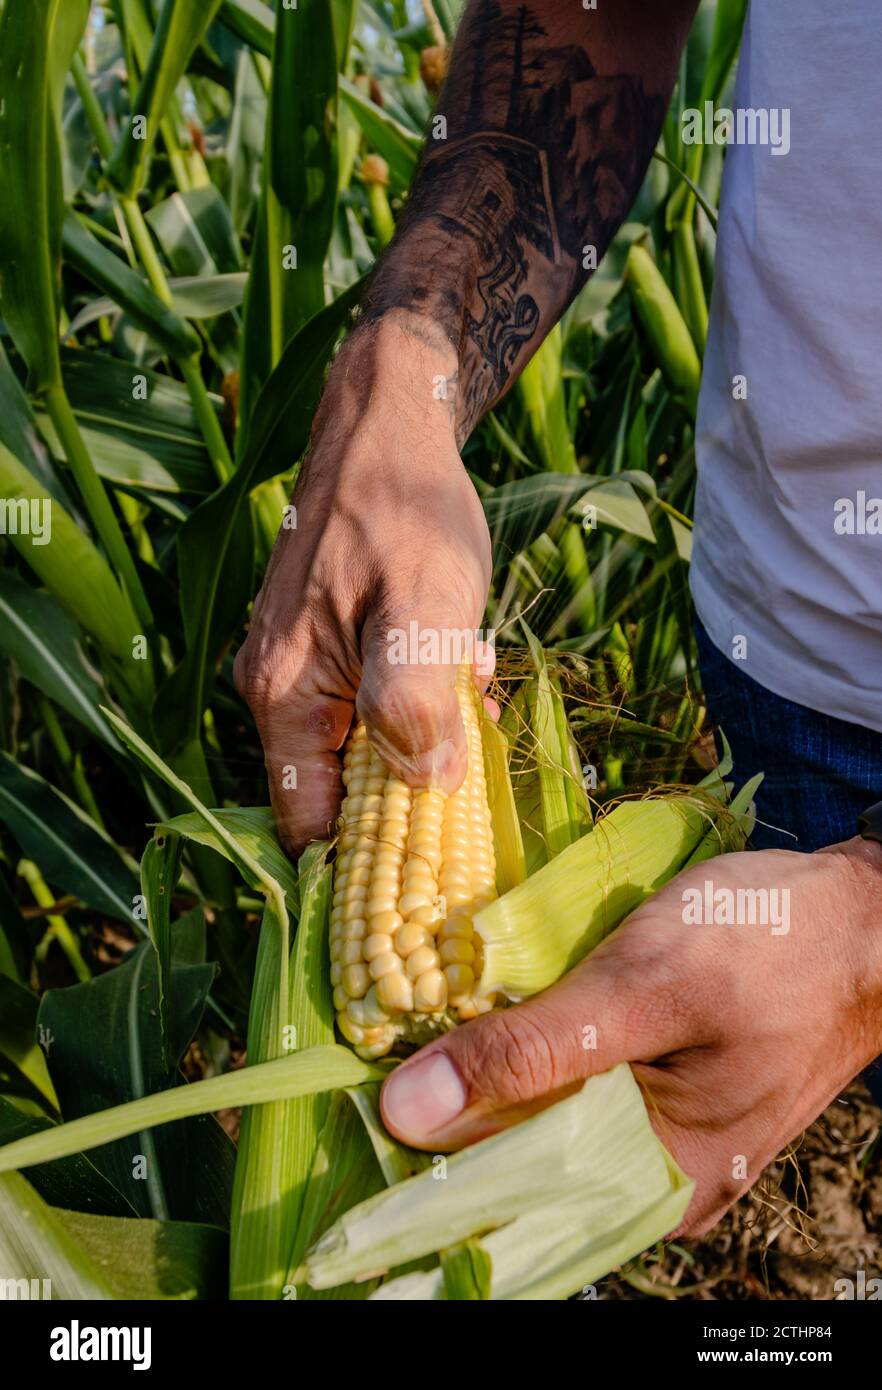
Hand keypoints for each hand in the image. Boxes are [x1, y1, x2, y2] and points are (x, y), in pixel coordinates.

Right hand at [234, 317, 491, 854]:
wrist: (389, 424)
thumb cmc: (405, 509)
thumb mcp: (423, 608)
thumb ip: (413, 704)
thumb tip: (425, 793)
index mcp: (283, 695)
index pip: (306, 823)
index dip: (367, 860)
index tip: (439, 868)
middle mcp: (278, 691)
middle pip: (338, 791)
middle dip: (413, 789)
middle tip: (478, 765)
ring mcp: (302, 668)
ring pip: (364, 748)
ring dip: (427, 739)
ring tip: (477, 694)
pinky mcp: (330, 647)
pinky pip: (373, 705)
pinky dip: (423, 701)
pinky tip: (465, 665)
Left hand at [380, 836, 881, 1233]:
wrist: (862, 918)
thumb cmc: (768, 946)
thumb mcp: (641, 986)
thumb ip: (529, 1051)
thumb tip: (405, 1110)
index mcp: (653, 1181)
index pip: (503, 1204)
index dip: (421, 1164)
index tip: (354, 1112)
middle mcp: (650, 1179)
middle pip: (515, 1167)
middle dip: (445, 1118)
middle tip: (375, 1057)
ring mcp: (656, 1135)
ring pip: (539, 1126)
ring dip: (482, 1081)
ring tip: (420, 1033)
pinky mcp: (656, 1091)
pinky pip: (571, 1095)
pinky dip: (526, 1061)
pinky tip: (487, 1024)